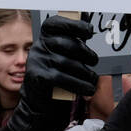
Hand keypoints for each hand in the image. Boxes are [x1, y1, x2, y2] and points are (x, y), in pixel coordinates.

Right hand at [7, 16, 98, 130]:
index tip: (88, 31)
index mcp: (44, 38)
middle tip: (94, 61)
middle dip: (85, 52)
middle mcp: (38, 47)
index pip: (55, 24)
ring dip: (85, 72)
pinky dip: (79, 84)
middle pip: (66, 43)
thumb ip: (74, 46)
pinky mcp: (37, 77)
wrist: (39, 106)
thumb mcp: (64, 59)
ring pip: (67, 63)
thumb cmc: (58, 79)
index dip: (73, 24)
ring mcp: (36, 62)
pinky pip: (62, 78)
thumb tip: (90, 34)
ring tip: (92, 79)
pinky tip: (87, 89)